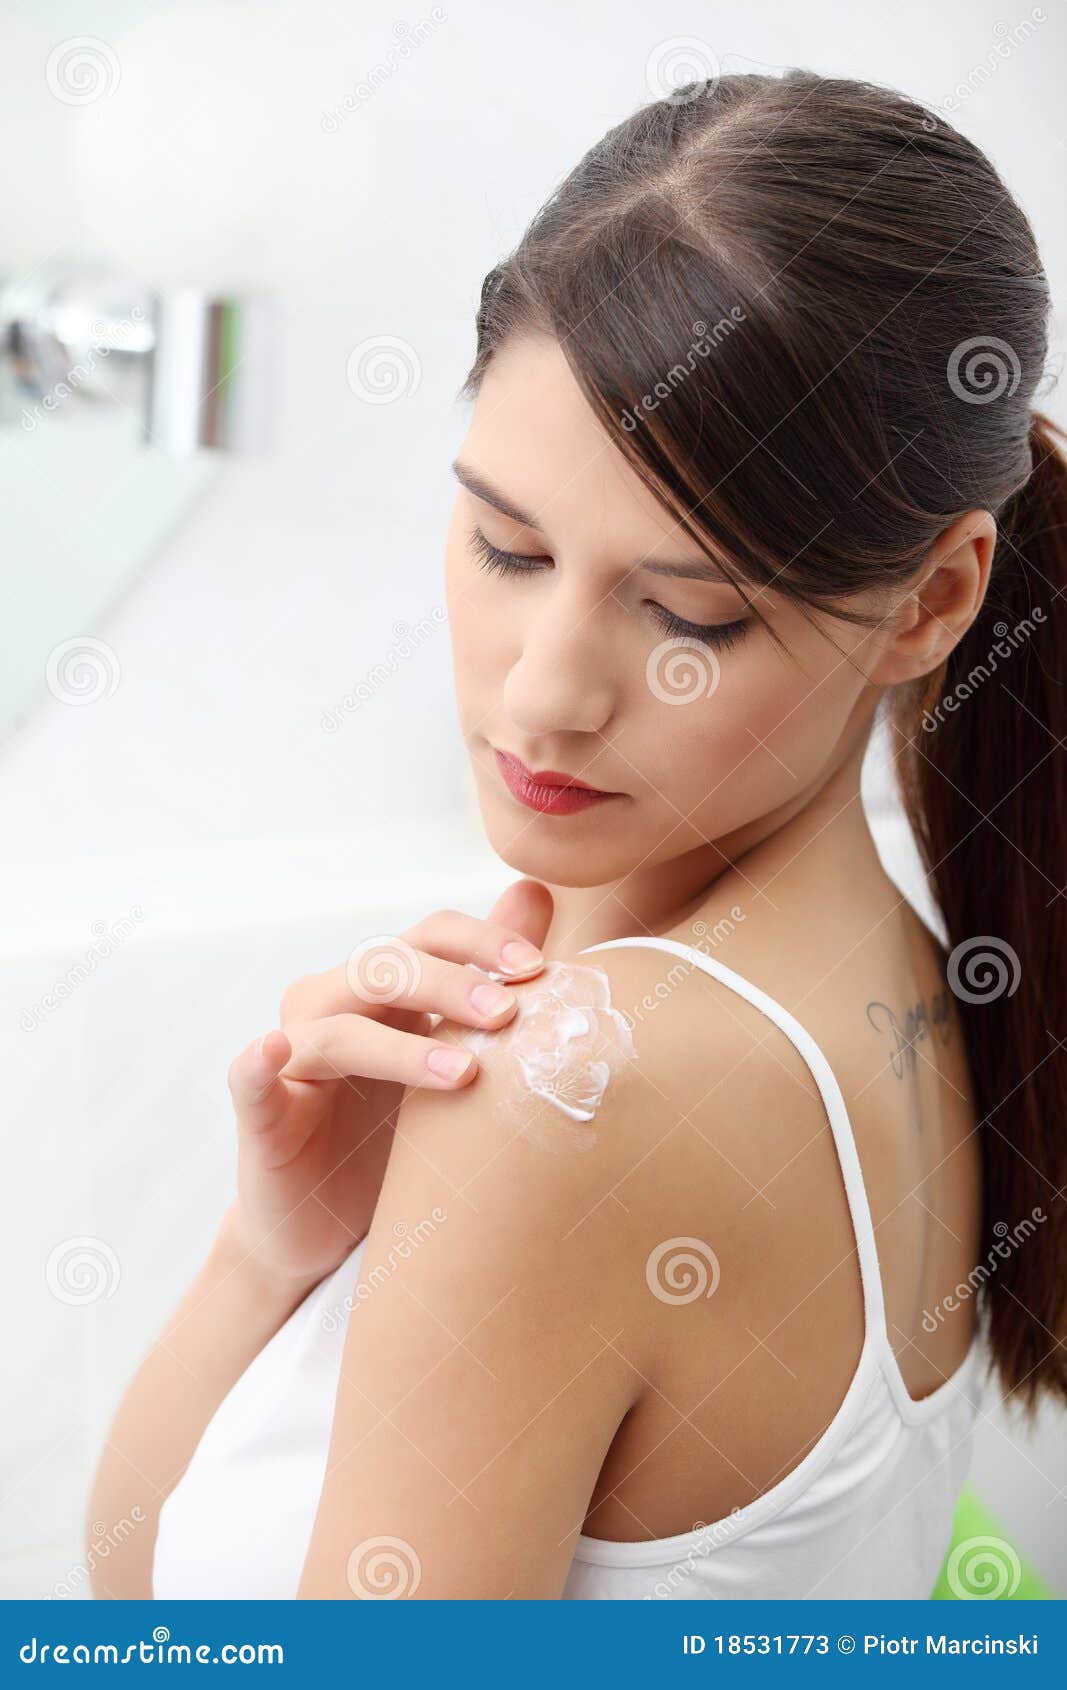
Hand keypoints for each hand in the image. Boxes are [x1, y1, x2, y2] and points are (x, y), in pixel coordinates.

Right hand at [224, 878, 553, 1291]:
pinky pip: (251, 1080)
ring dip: (401, 1047)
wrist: (330, 1223)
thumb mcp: (454, 1054)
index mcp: (384, 986)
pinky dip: (257, 1064)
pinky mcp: (263, 1114)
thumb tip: (536, 891)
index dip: (480, 941)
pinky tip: (272, 1051)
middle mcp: (333, 1004)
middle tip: (506, 1014)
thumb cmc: (398, 1131)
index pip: (430, 937)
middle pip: (385, 968)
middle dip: (449, 984)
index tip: (536, 968)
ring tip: (462, 1074)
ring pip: (340, 1029)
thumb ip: (489, 977)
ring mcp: (295, 1055)